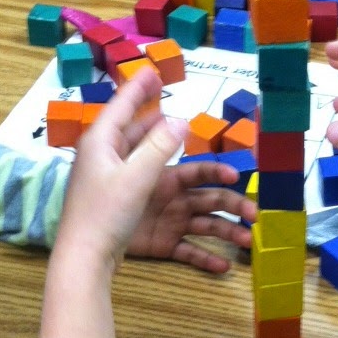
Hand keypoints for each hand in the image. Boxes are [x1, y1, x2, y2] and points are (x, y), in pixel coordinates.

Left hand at [56, 67, 256, 273]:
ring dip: (222, 217)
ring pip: (192, 207)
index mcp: (112, 150)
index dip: (139, 90)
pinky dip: (203, 254)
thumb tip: (181, 120)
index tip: (153, 72)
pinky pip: (184, 243)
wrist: (87, 265)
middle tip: (235, 168)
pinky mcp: (152, 235)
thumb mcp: (134, 176)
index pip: (126, 111)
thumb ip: (159, 147)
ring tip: (250, 225)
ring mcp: (143, 205)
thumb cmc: (103, 214)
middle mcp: (131, 174)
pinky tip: (224, 264)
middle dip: (212, 171)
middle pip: (176, 164)